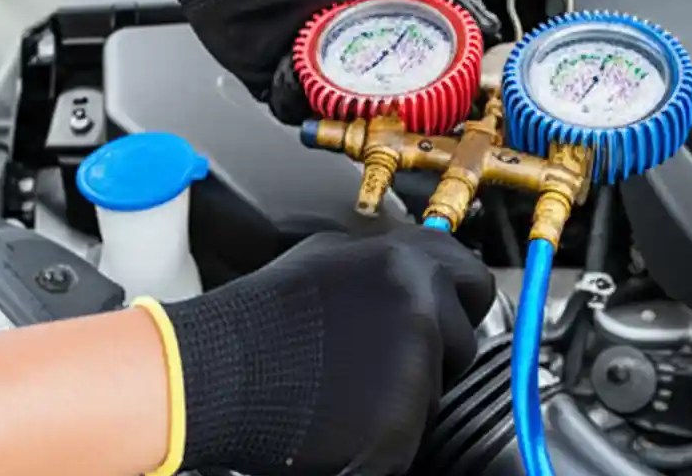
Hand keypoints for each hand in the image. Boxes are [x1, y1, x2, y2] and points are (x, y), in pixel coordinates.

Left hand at [135, 0, 499, 116]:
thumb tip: (491, 25)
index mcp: (383, 19)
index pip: (418, 69)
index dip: (431, 93)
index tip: (439, 109)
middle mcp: (348, 43)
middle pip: (378, 101)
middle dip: (383, 113)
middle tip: (385, 112)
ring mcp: (311, 63)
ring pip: (336, 114)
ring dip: (333, 105)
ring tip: (326, 82)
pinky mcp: (274, 79)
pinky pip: (291, 113)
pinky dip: (293, 100)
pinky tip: (290, 69)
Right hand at [143, 226, 494, 474]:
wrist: (216, 371)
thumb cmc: (260, 318)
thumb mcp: (329, 258)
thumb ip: (388, 264)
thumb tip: (423, 273)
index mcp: (404, 261)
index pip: (474, 280)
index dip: (457, 302)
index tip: (446, 315)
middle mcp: (419, 304)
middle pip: (465, 336)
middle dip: (440, 351)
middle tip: (386, 360)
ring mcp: (413, 363)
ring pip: (440, 387)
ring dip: (408, 392)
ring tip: (348, 384)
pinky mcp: (399, 421)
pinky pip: (414, 431)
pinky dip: (386, 432)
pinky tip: (343, 415)